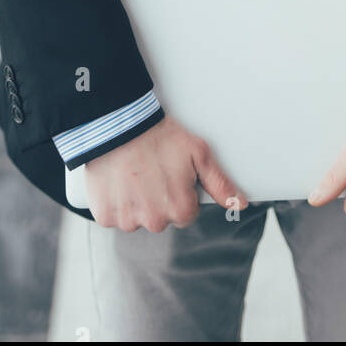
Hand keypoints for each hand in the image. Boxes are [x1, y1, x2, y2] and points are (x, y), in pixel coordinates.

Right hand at [82, 115, 248, 232]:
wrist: (120, 123)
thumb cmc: (160, 136)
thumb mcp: (198, 153)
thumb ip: (220, 183)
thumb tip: (240, 204)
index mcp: (181, 211)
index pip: (186, 212)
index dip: (180, 191)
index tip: (170, 173)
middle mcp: (155, 222)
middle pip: (161, 217)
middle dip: (158, 198)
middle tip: (151, 170)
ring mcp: (128, 220)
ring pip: (136, 217)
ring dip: (135, 201)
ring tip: (132, 172)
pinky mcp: (104, 215)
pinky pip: (112, 216)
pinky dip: (114, 202)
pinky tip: (116, 181)